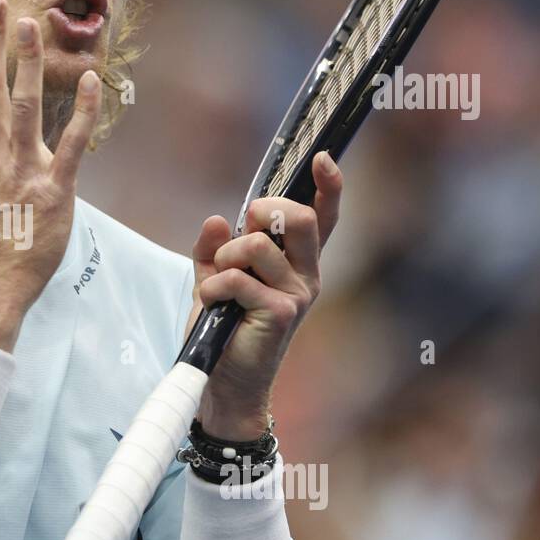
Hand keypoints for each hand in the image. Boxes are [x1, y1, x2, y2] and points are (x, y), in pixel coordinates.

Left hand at [185, 150, 343, 437]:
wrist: (223, 382)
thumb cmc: (223, 329)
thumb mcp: (214, 279)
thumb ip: (215, 249)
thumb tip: (216, 220)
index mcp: (295, 263)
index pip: (322, 218)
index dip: (328, 187)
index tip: (322, 158)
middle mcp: (306, 275)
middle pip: (298, 217)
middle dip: (261, 213)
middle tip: (237, 241)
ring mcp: (298, 293)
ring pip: (257, 244)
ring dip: (225, 258)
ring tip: (217, 285)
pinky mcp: (282, 312)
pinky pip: (237, 277)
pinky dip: (213, 285)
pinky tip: (212, 304)